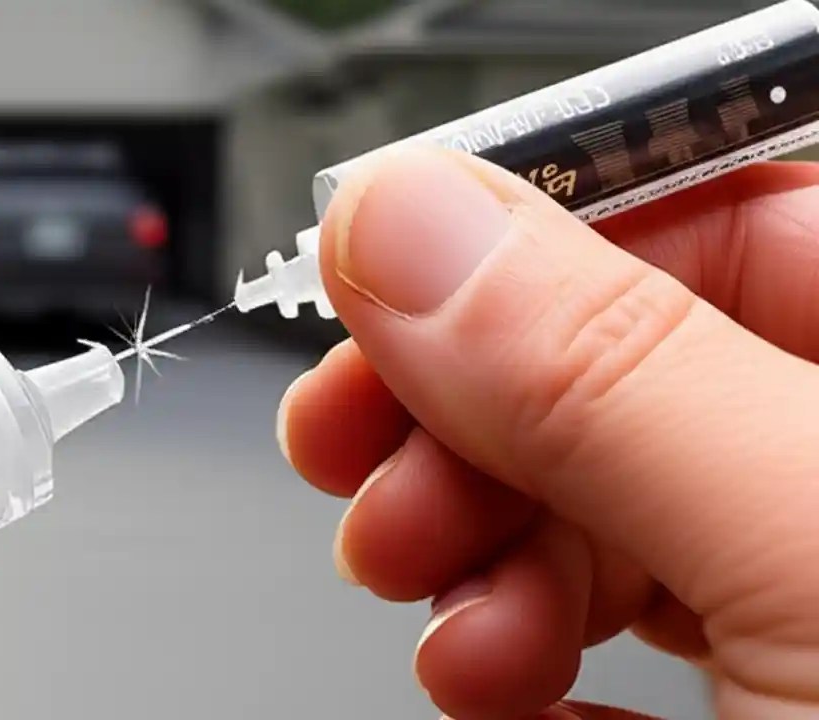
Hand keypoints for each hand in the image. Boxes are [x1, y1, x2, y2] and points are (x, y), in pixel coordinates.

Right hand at [278, 149, 818, 718]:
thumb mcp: (808, 547)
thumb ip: (612, 373)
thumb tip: (408, 222)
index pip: (714, 212)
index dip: (532, 232)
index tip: (384, 272)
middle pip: (610, 368)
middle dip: (457, 417)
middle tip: (365, 459)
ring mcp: (801, 598)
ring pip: (583, 506)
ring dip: (468, 556)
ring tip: (454, 633)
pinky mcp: (752, 707)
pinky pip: (594, 635)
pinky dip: (512, 657)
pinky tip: (500, 689)